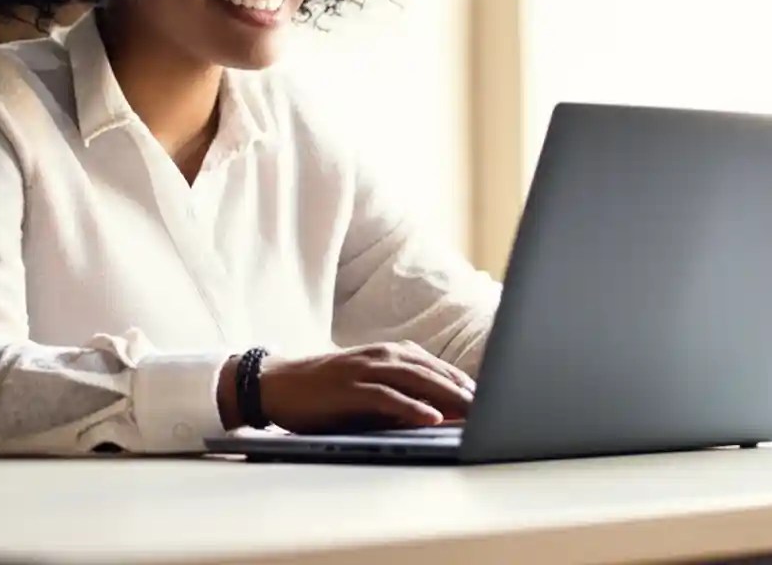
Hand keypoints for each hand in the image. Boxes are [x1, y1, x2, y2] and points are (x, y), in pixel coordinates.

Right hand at [221, 341, 475, 433]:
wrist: (277, 384)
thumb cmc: (327, 392)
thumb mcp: (368, 387)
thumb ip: (402, 393)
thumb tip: (441, 414)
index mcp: (390, 353)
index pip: (438, 368)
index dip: (465, 385)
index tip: (491, 403)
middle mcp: (382, 354)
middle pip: (434, 372)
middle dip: (465, 392)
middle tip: (493, 411)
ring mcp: (365, 368)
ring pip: (416, 380)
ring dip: (447, 397)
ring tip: (473, 414)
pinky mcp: (349, 386)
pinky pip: (387, 396)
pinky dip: (411, 407)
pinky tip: (430, 418)